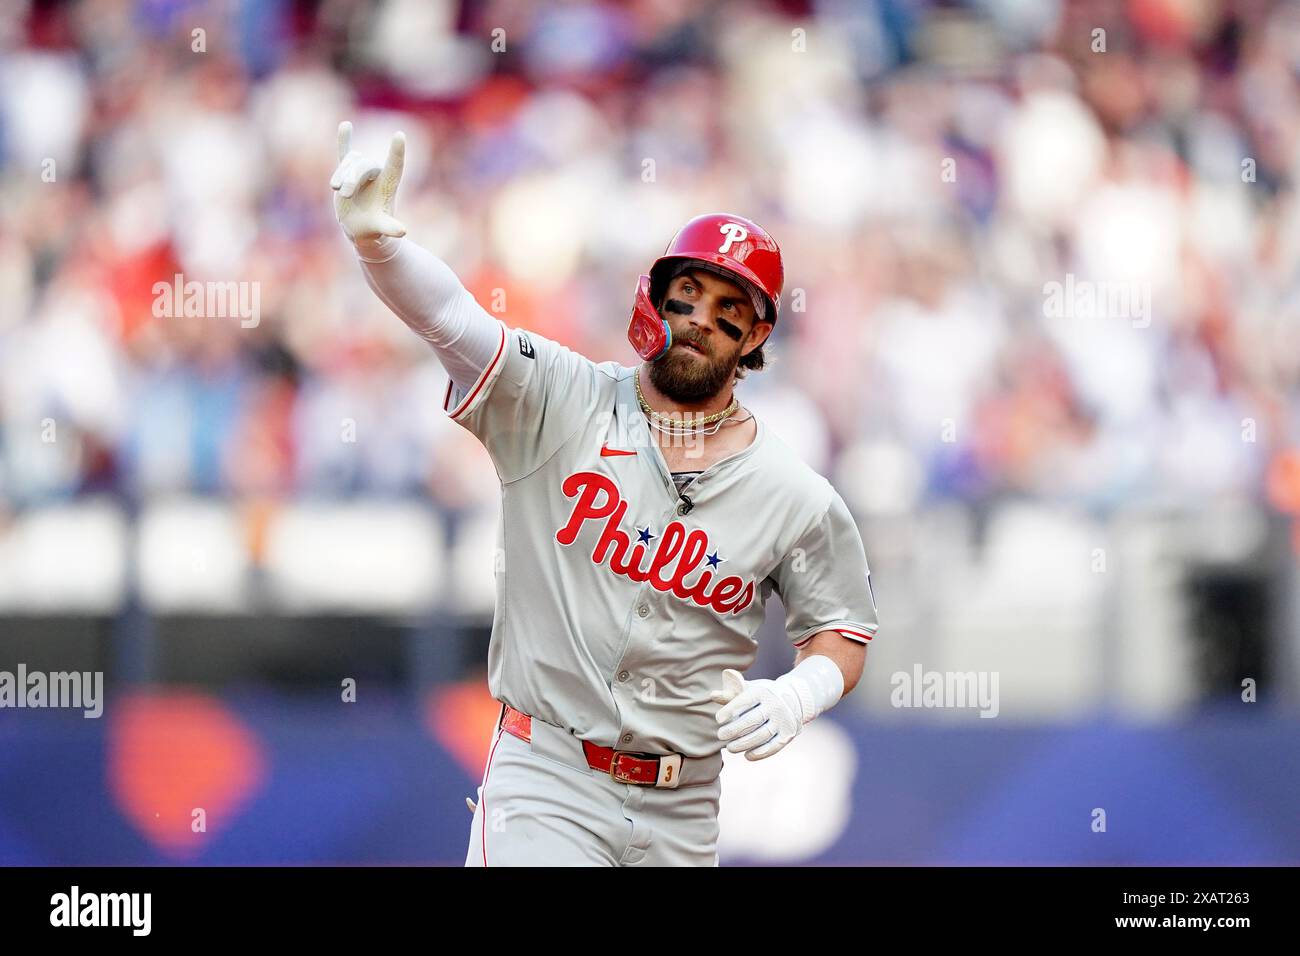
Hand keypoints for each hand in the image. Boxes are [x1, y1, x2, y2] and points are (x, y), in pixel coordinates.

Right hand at [330, 120, 407, 241]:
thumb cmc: (374, 226)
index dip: (396, 151)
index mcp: (389, 184)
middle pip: (365, 165)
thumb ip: (390, 228)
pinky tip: (345, 124)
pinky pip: (345, 152)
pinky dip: (344, 140)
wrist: (359, 225)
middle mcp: (377, 174)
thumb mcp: (381, 228)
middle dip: (352, 178)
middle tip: (344, 193)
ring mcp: (362, 171)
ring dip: (342, 174)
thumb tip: (402, 232)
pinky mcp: (347, 171)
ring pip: (351, 162)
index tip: (400, 135)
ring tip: (335, 188)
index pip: (395, 164)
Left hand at [710, 668, 806, 760]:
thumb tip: (712, 695)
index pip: (745, 701)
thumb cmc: (763, 695)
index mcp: (763, 692)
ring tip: (730, 748)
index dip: (730, 710)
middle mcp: (775, 705)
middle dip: (734, 730)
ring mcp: (783, 720)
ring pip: (761, 735)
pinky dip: (759, 753)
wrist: (794, 699)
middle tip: (720, 735)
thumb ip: (731, 694)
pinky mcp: (788, 734)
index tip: (718, 719)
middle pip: (752, 720)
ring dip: (743, 744)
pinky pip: (773, 746)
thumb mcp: (750, 689)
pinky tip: (747, 755)